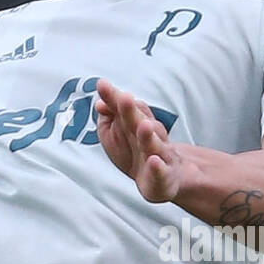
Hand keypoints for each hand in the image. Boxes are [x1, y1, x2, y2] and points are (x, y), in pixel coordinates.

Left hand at [94, 78, 196, 202]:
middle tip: (124, 97)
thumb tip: (99, 103)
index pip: (125, 108)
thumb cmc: (136, 152)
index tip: (101, 84)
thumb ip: (110, 116)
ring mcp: (159, 155)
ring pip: (154, 143)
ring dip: (148, 135)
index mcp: (137, 124)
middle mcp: (150, 136)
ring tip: (144, 125)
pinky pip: (162, 172)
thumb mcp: (119, 133)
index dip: (113, 97)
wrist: (164, 179)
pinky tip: (154, 161)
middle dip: (132, 110)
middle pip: (140, 121)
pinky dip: (158, 167)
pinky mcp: (164, 176)